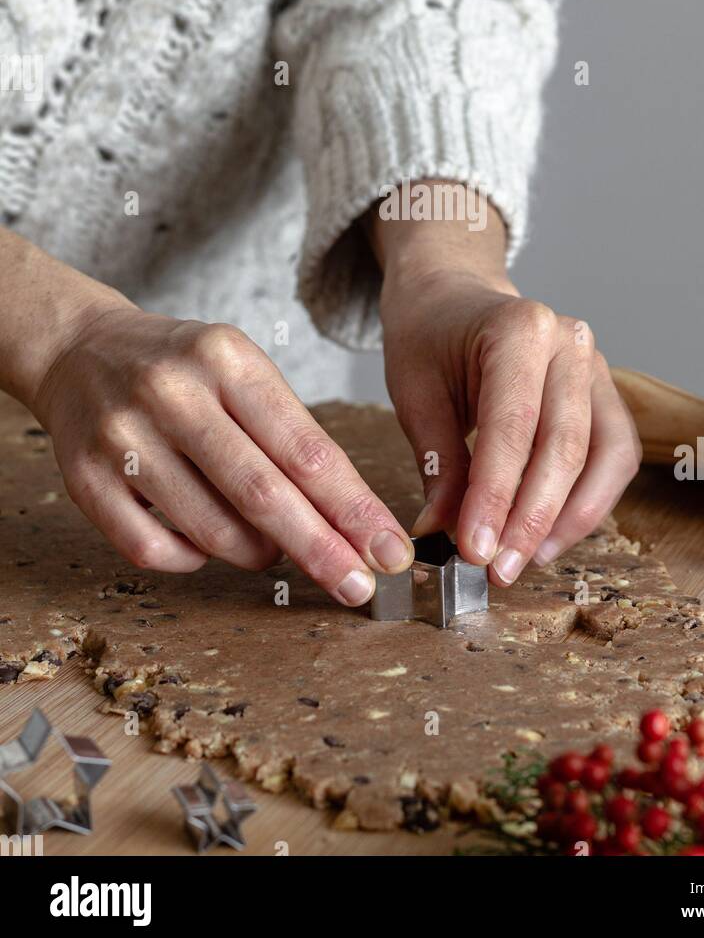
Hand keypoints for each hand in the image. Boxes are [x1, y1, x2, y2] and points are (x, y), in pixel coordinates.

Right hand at [33, 306, 413, 601]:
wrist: (82, 349)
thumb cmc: (182, 369)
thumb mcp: (243, 370)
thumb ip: (291, 436)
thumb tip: (347, 522)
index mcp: (227, 359)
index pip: (305, 448)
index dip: (352, 508)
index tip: (387, 548)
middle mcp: (173, 393)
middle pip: (262, 493)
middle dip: (320, 549)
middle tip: (358, 588)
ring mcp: (123, 437)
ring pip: (210, 530)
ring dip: (257, 554)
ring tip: (272, 550)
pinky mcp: (84, 479)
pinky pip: (152, 550)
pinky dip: (192, 560)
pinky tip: (206, 544)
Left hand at [369, 188, 641, 587]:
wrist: (453, 294)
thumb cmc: (429, 335)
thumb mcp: (414, 390)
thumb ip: (437, 462)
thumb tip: (444, 535)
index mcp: (519, 328)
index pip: (513, 425)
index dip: (496, 495)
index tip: (474, 549)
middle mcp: (569, 344)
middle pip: (566, 446)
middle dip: (532, 518)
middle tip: (498, 569)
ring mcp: (596, 367)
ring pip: (604, 457)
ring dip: (569, 519)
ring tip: (526, 559)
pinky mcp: (605, 394)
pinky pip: (614, 457)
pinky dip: (588, 503)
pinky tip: (549, 536)